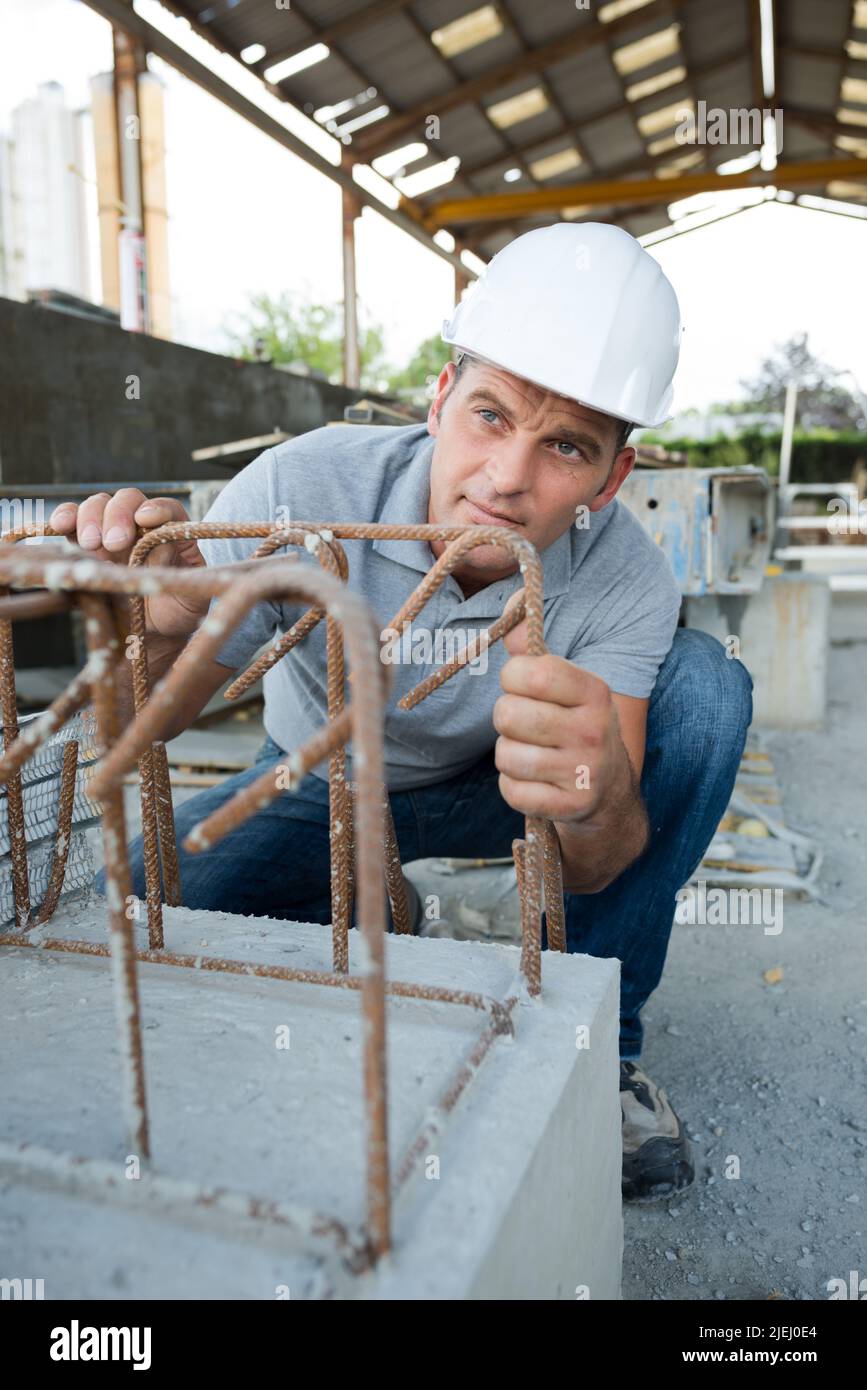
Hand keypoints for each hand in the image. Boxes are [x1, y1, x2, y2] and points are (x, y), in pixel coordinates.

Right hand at [50, 489, 207, 637]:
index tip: (145, 519)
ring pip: (98, 504)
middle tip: (114, 544)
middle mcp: (141, 527)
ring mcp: (111, 532)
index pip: (168, 509)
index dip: (157, 509)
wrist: (148, 632)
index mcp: (172, 534)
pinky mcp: (85, 544)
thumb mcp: (192, 602)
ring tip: (91, 546)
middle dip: (118, 515)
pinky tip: (61, 526)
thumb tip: (162, 547)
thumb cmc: (174, 613)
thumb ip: (184, 576)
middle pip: (129, 500)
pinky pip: (71, 520)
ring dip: (91, 519)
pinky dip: (64, 517)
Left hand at [492, 603, 617, 822]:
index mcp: (594, 691)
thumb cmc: (576, 726)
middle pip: (508, 714)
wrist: (609, 791)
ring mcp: (585, 770)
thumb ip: (533, 647)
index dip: (511, 678)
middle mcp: (594, 729)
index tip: (523, 687)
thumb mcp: (567, 685)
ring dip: (508, 755)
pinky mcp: (572, 806)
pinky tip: (535, 781)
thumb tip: (514, 601)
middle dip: (506, 720)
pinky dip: (514, 787)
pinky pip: (512, 791)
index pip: (530, 671)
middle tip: (526, 726)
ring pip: (506, 755)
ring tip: (531, 753)